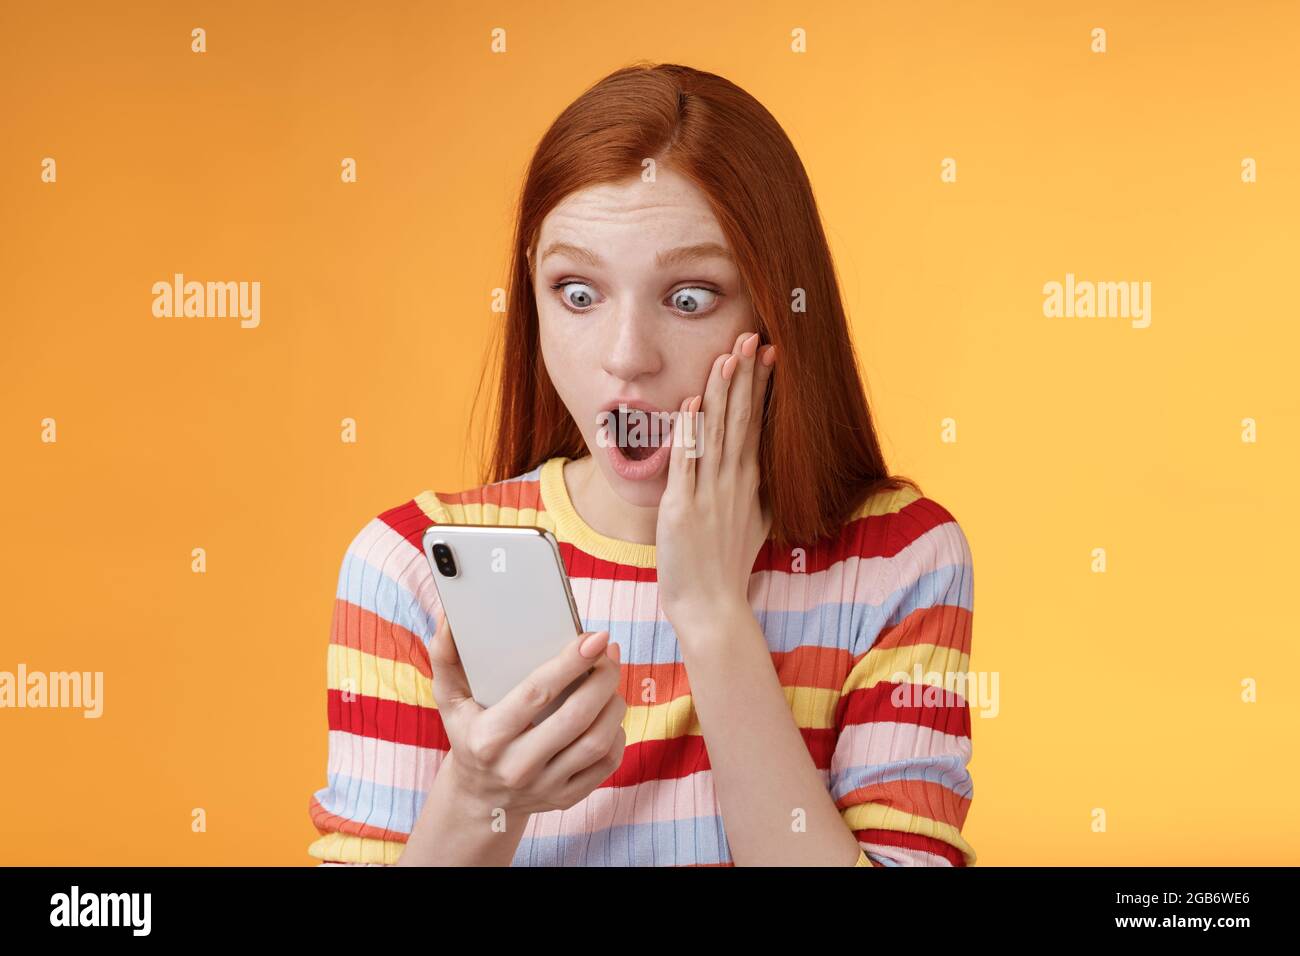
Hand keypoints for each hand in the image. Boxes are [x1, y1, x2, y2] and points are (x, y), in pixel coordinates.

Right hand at [426, 606, 627, 818]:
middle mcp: (516, 766)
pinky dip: (617, 733)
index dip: (570, 663)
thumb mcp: (449, 699)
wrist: (480, 799)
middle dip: (603, 678)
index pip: (536, 694)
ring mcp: (545, 786)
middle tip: (610, 651)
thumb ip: (446, 656)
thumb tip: (449, 617)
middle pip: (575, 718)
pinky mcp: (567, 798)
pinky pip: (606, 765)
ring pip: (597, 742)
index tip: (594, 637)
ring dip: (614, 703)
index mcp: (487, 738)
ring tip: (612, 677)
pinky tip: (610, 712)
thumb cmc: (468, 734)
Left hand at [655, 330, 776, 625]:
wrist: (712, 607)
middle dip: (745, 377)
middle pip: (740, 419)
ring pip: (715, 434)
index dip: (759, 387)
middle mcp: (733, 483)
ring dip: (720, 394)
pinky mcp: (682, 509)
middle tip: (751, 337)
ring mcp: (709, 494)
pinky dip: (689, 434)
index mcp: (748, 482)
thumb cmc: (725, 568)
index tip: (766, 353)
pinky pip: (686, 464)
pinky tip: (692, 406)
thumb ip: (751, 492)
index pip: (755, 423)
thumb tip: (756, 469)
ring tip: (727, 357)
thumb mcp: (750, 523)